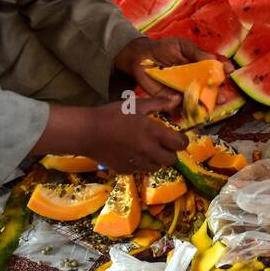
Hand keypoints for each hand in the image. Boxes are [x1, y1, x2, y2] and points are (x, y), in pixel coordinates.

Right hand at [71, 96, 188, 171]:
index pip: (179, 143)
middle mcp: (149, 150)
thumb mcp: (136, 104)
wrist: (87, 132)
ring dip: (156, 160)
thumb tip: (177, 99)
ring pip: (156, 167)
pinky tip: (131, 153)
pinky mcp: (126, 170)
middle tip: (162, 144)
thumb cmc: (112, 115)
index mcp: (154, 133)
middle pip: (171, 159)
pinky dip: (140, 164)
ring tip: (146, 149)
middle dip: (170, 152)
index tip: (178, 137)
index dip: (182, 141)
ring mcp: (137, 162)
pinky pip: (140, 170)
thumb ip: (159, 103)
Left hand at [114, 36, 233, 97]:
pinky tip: (189, 108)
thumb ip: (196, 52)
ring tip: (209, 106)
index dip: (224, 70)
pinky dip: (186, 109)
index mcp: (201, 65)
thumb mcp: (181, 45)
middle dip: (218, 93)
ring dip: (205, 105)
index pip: (216, 69)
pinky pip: (181, 107)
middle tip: (222, 95)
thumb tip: (212, 58)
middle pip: (211, 88)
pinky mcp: (172, 99)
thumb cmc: (163, 48)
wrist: (141, 57)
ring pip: (199, 100)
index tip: (229, 69)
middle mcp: (196, 80)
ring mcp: (185, 91)